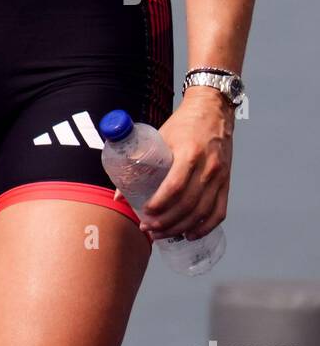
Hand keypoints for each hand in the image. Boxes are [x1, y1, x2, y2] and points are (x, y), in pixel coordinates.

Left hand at [136, 87, 234, 242]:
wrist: (213, 111)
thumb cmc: (183, 124)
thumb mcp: (160, 136)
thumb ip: (141, 160)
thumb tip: (119, 190)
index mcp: (189, 153)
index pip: (175, 186)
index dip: (160, 204)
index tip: (145, 213)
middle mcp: (207, 167)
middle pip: (188, 204)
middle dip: (167, 222)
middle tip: (149, 229)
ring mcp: (220, 177)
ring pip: (202, 212)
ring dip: (181, 227)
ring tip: (163, 234)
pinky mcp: (226, 183)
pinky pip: (219, 212)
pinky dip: (205, 227)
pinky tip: (190, 234)